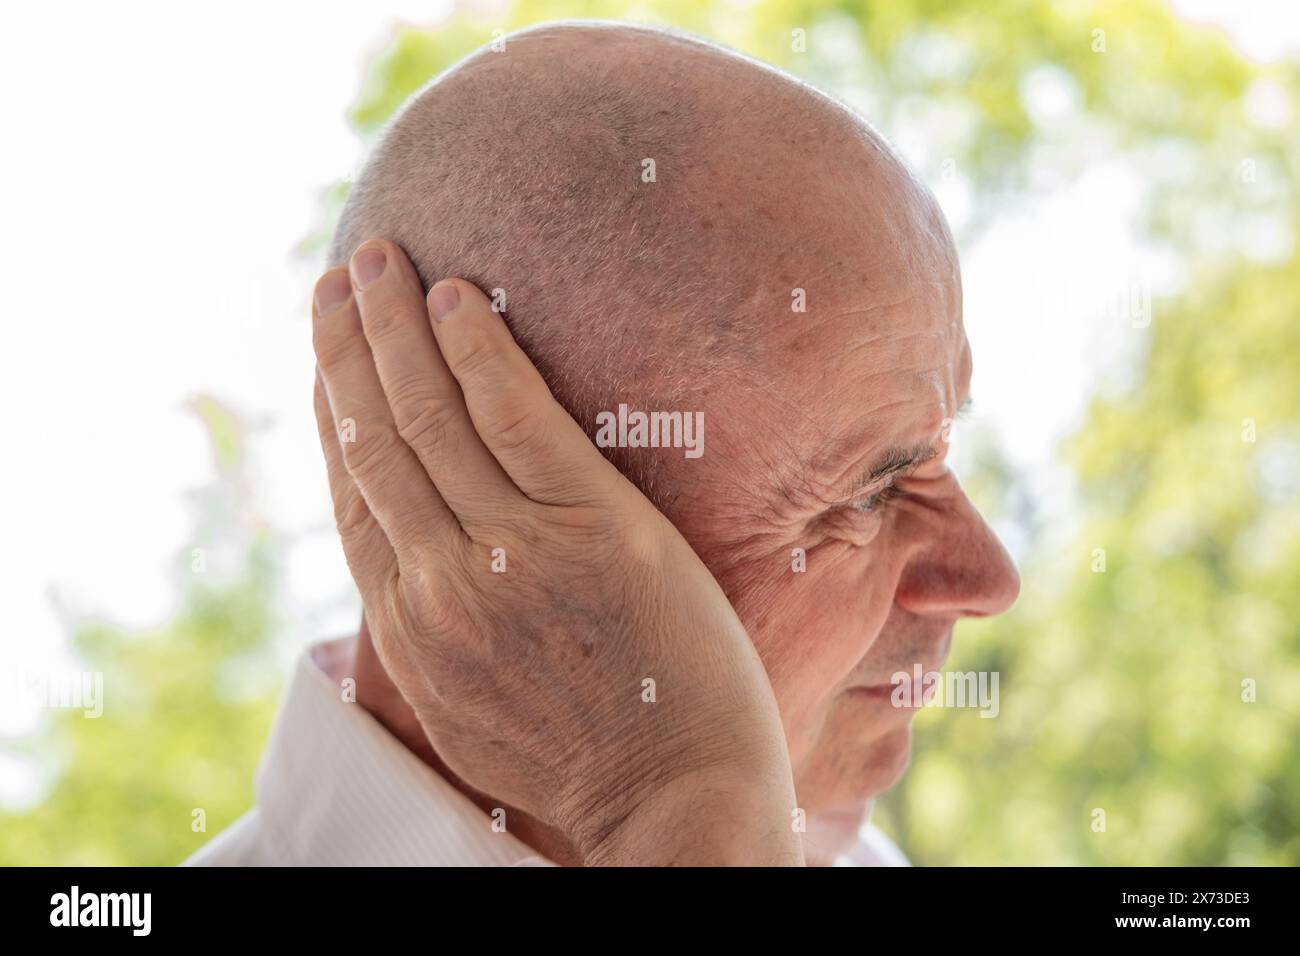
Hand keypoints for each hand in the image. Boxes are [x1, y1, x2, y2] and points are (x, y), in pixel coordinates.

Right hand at [311, 239, 801, 864]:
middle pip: (374, 440)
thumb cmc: (586, 762)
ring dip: (394, 327)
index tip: (327, 362)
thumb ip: (438, 637)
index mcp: (410, 629)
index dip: (334, 416)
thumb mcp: (471, 715)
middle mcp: (440, 581)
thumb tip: (421, 574)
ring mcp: (511, 550)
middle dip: (347, 350)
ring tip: (377, 261)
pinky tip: (458, 297)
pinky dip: (479, 351)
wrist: (672, 802)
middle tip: (335, 279)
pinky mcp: (591, 527)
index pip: (353, 497)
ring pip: (428, 416)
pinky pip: (517, 416)